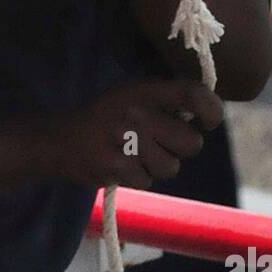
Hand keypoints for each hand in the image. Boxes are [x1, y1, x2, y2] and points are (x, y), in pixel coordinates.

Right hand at [48, 79, 223, 189]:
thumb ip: (164, 102)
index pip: (191, 94)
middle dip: (181, 147)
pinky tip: (120, 164)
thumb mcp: (130, 95)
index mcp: (142, 90)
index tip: (210, 121)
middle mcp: (136, 112)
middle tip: (160, 142)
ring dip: (157, 165)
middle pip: (191, 143)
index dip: (211, 109)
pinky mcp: (116, 168)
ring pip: (171, 167)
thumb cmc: (105, 116)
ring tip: (135, 154)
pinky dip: (137, 177)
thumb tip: (205, 113)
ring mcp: (126, 141)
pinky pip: (147, 181)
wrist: (60, 140)